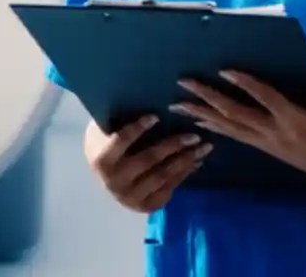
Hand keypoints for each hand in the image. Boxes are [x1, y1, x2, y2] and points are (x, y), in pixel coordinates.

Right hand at [84, 115, 212, 212]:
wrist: (105, 176)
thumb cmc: (109, 142)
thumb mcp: (106, 129)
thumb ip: (119, 118)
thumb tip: (147, 97)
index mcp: (101, 160)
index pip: (120, 141)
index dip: (137, 129)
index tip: (156, 116)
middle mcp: (114, 182)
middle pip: (148, 160)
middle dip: (173, 146)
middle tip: (194, 134)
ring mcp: (129, 197)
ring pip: (162, 176)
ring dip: (186, 160)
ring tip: (204, 147)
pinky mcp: (144, 206)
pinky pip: (169, 189)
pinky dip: (184, 174)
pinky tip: (197, 161)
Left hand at [172, 60, 305, 187]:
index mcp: (296, 122)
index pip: (265, 99)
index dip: (245, 83)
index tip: (224, 69)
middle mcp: (277, 134)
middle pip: (236, 114)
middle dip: (209, 98)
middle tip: (184, 82)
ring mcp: (270, 144)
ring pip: (230, 128)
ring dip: (203, 115)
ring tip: (179, 105)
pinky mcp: (269, 149)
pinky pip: (237, 136)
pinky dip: (216, 127)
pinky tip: (202, 122)